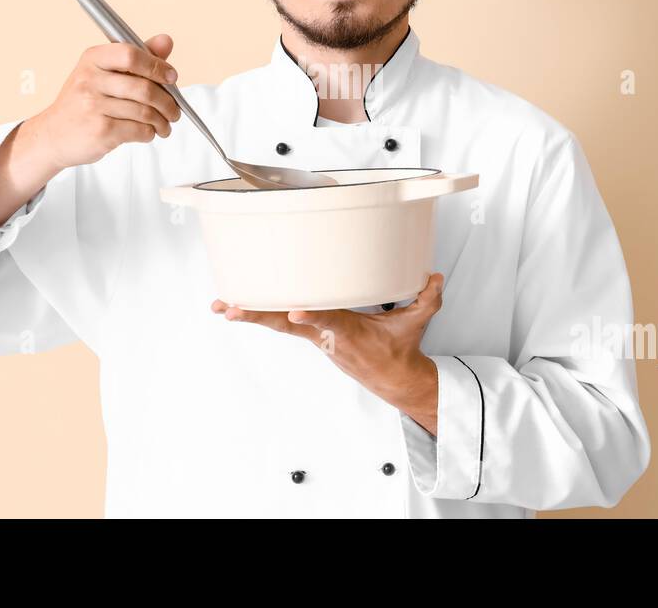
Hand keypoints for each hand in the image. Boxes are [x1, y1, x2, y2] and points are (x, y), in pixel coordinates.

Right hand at [21, 34, 182, 172]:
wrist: (53, 136)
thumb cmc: (84, 102)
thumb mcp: (103, 74)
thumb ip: (137, 58)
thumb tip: (166, 41)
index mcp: (92, 59)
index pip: (131, 54)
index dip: (157, 66)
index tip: (171, 77)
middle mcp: (89, 80)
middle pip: (144, 87)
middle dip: (167, 102)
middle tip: (174, 110)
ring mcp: (93, 106)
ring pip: (145, 112)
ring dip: (162, 121)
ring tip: (164, 125)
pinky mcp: (100, 131)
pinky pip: (139, 130)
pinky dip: (150, 133)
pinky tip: (148, 133)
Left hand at [211, 273, 444, 430]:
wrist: (394, 381)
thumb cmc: (401, 349)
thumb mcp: (418, 323)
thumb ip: (427, 298)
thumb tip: (435, 276)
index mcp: (352, 332)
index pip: (330, 321)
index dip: (313, 317)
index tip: (294, 312)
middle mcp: (328, 336)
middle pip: (288, 325)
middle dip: (258, 315)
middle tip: (229, 308)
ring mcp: (317, 337)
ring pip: (279, 324)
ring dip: (250, 314)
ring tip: (222, 306)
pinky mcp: (313, 336)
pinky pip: (283, 323)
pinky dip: (261, 313)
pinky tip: (239, 305)